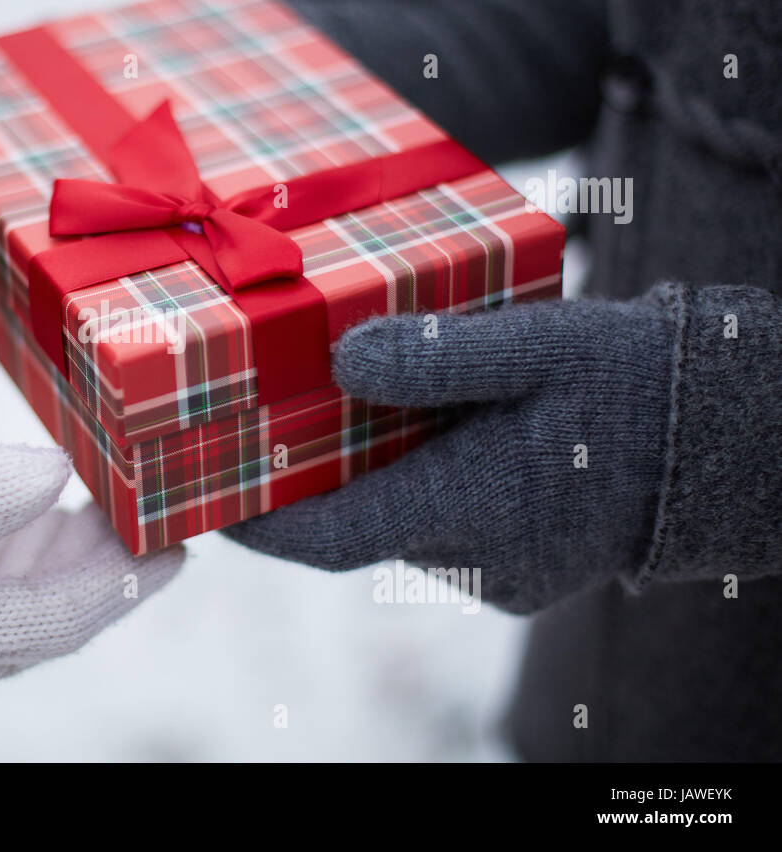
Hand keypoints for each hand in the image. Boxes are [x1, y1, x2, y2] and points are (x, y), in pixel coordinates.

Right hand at [0, 445, 183, 733]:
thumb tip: (54, 476)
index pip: (73, 612)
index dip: (132, 577)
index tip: (180, 543)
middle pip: (50, 619)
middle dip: (101, 568)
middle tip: (139, 512)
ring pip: (11, 621)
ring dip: (54, 570)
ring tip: (84, 512)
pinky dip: (3, 579)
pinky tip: (6, 538)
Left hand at [226, 291, 680, 612]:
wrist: (710, 433)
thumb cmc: (622, 380)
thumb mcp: (534, 345)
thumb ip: (436, 357)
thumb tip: (342, 362)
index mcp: (467, 505)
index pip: (332, 538)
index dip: (262, 524)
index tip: (209, 500)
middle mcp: (475, 556)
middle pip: (364, 526)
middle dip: (318, 484)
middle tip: (271, 428)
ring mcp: (500, 573)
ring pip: (405, 526)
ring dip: (377, 479)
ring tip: (357, 412)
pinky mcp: (521, 574)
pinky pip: (445, 535)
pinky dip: (422, 491)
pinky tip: (428, 438)